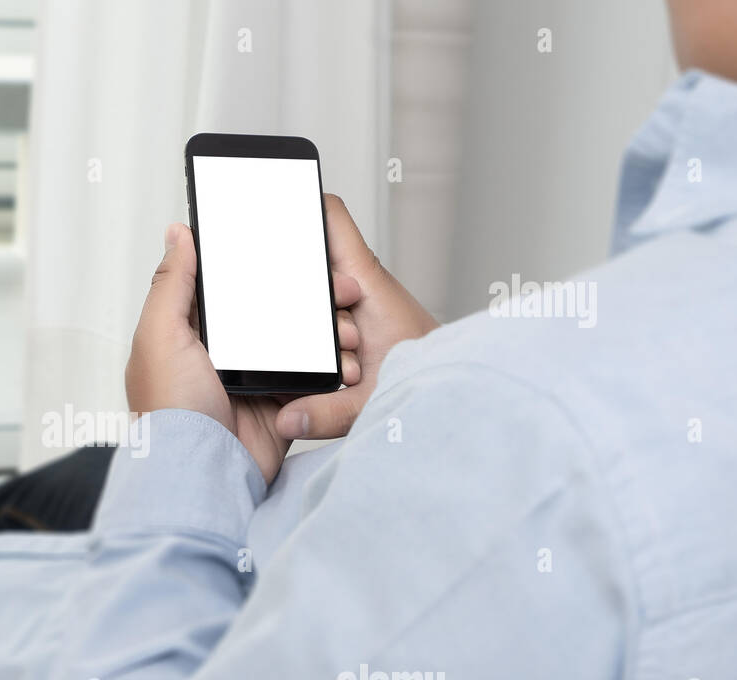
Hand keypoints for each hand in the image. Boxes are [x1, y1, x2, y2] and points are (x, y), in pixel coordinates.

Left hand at [125, 223, 363, 482]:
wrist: (202, 474)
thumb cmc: (170, 411)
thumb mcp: (160, 336)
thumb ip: (172, 283)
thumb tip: (177, 235)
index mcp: (188, 335)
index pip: (227, 289)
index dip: (259, 268)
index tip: (292, 250)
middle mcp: (220, 356)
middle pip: (270, 312)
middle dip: (305, 299)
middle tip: (336, 288)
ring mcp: (251, 381)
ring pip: (296, 342)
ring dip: (324, 332)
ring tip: (345, 323)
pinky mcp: (277, 406)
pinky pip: (310, 379)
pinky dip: (329, 368)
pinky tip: (344, 355)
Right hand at [273, 194, 438, 439]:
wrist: (465, 392)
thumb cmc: (435, 382)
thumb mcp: (372, 403)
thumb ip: (327, 413)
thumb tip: (287, 418)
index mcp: (367, 283)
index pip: (329, 218)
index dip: (298, 205)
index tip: (271, 209)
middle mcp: (364, 287)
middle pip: (313, 268)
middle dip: (305, 302)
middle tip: (335, 341)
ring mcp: (364, 304)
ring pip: (320, 301)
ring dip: (319, 333)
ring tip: (350, 366)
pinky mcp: (365, 324)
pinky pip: (331, 323)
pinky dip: (327, 343)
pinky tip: (342, 371)